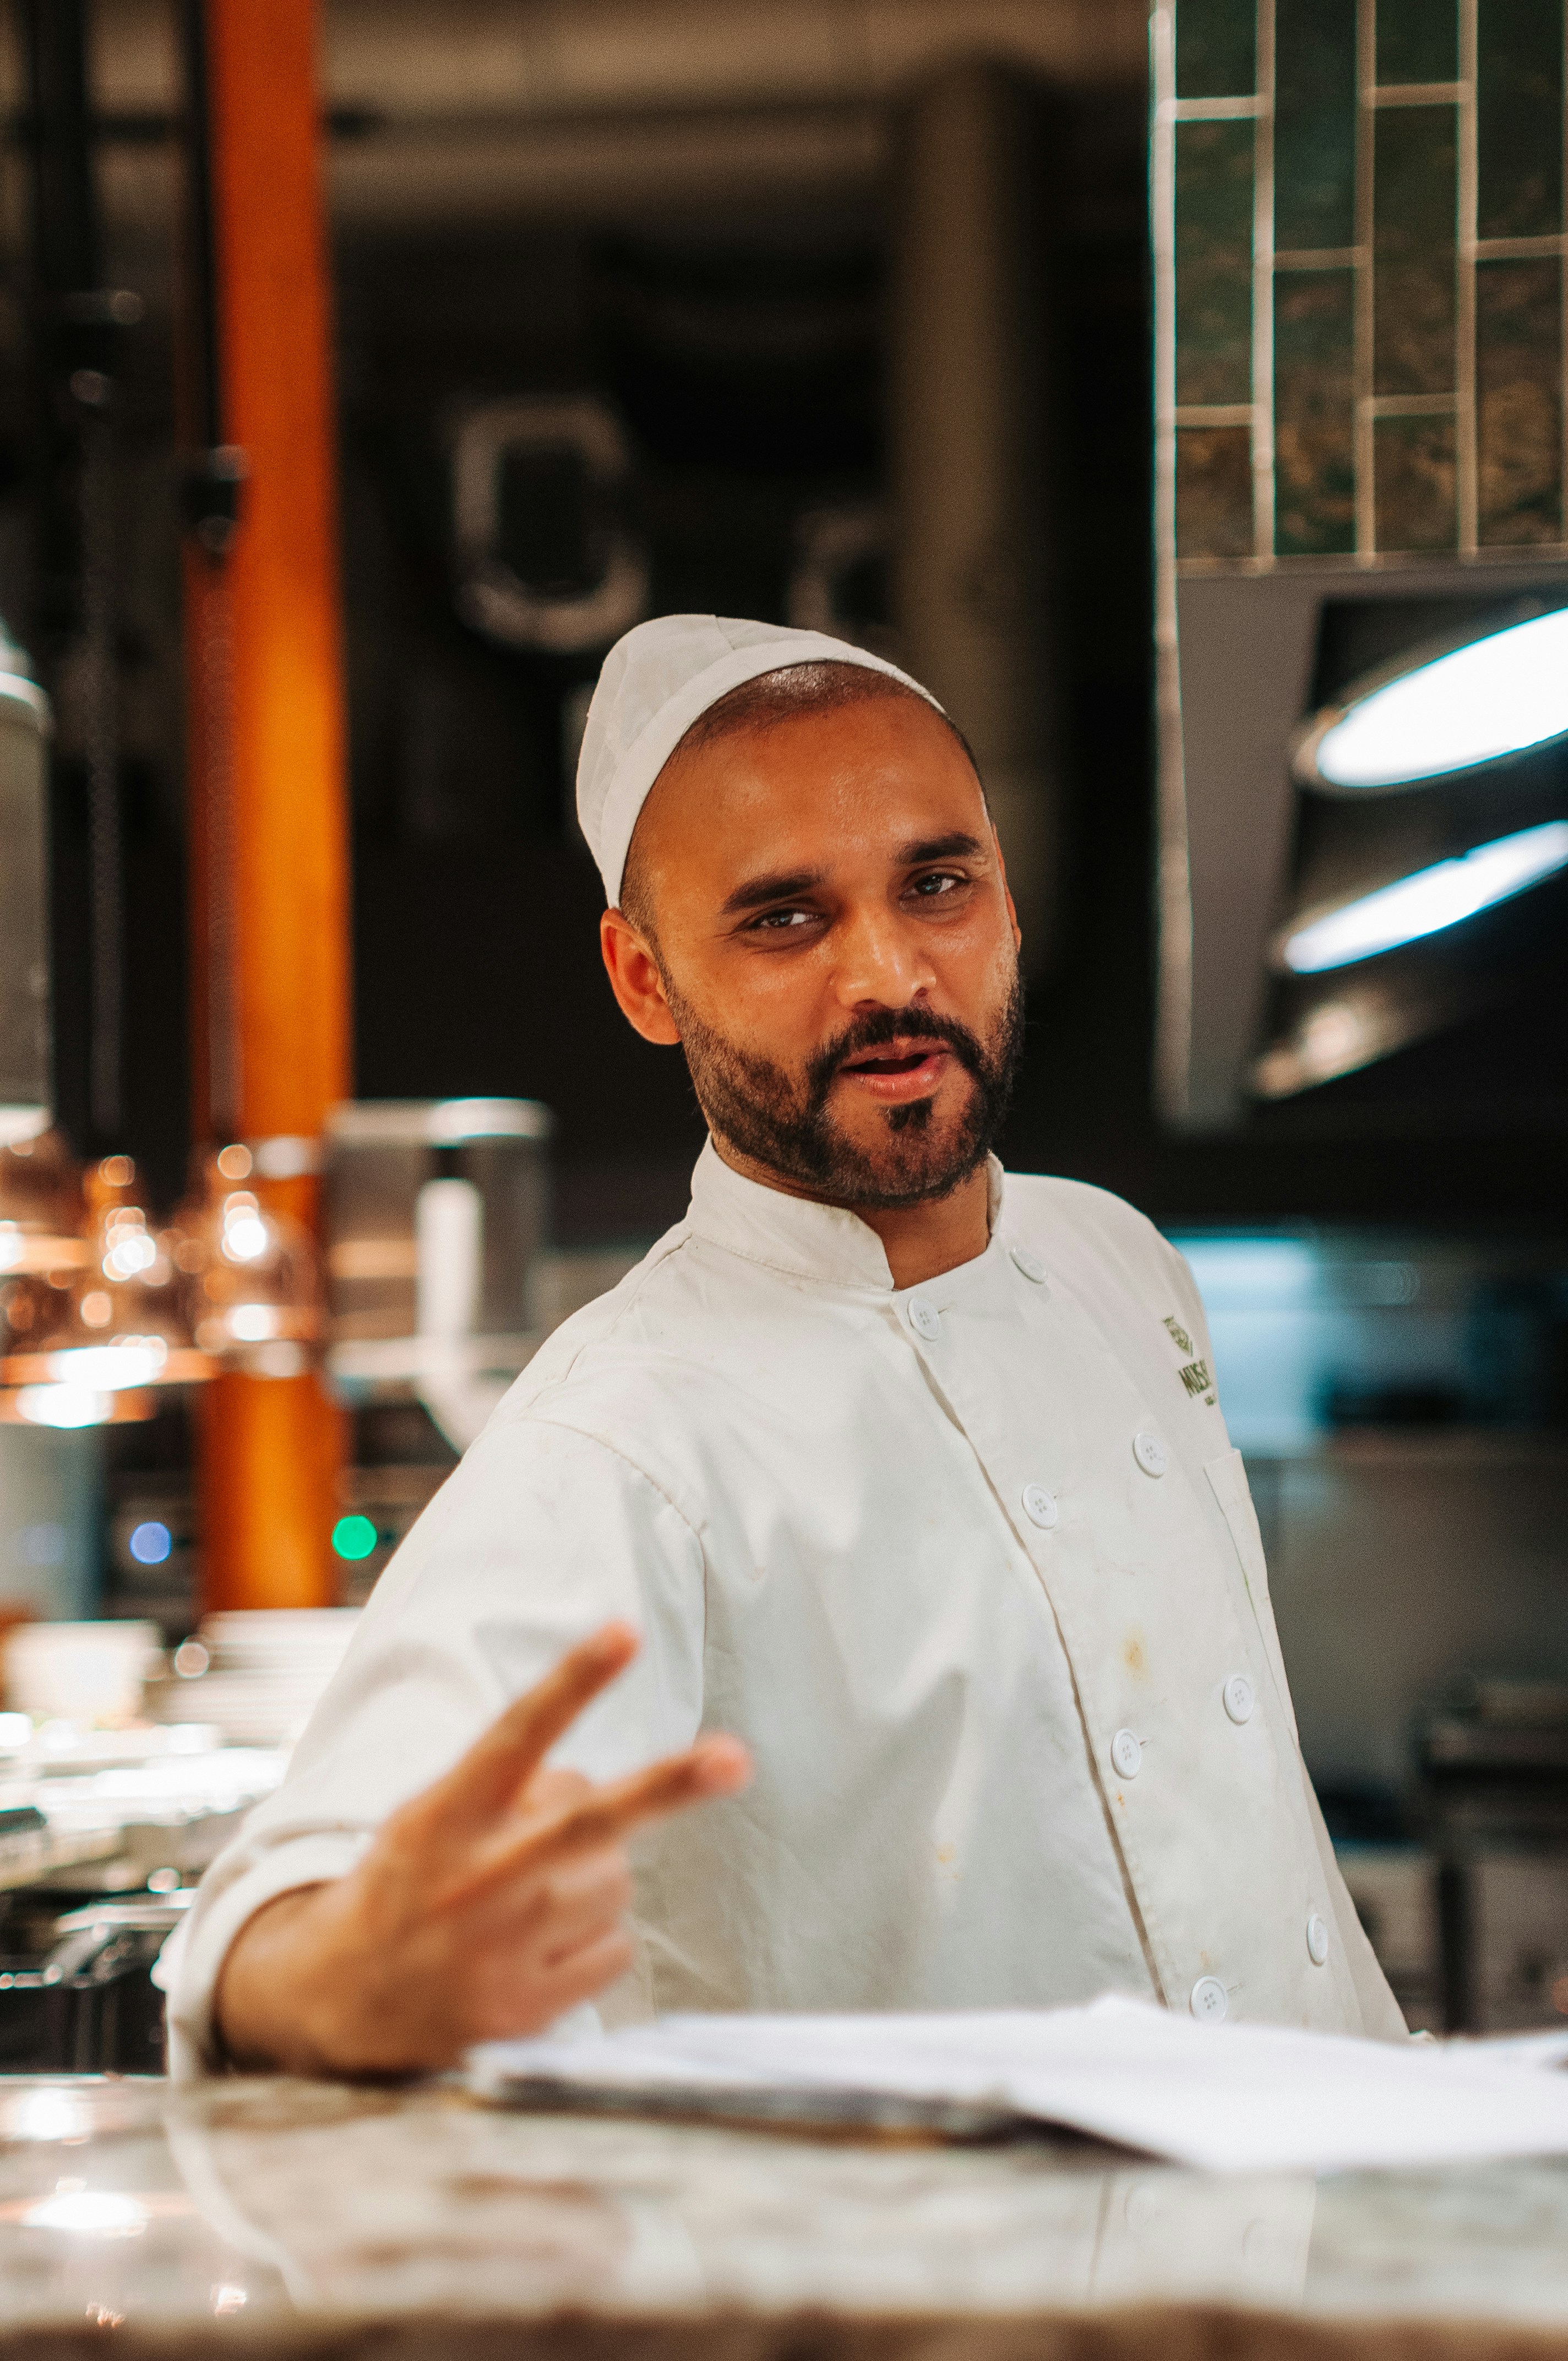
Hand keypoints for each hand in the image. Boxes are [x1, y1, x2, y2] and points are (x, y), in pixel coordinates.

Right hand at [213, 1623, 749, 2075]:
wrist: (339, 2004)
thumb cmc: (406, 1887)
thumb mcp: (429, 1818)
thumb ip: (505, 1792)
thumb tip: (591, 1786)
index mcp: (445, 1815)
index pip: (518, 1732)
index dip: (574, 1681)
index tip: (622, 1631)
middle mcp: (477, 1877)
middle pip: (591, 1821)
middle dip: (670, 1786)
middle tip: (735, 1758)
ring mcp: (504, 1948)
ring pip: (615, 1882)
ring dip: (596, 1879)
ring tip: (533, 1899)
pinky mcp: (527, 2009)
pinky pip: (614, 1949)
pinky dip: (593, 1943)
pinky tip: (539, 1950)